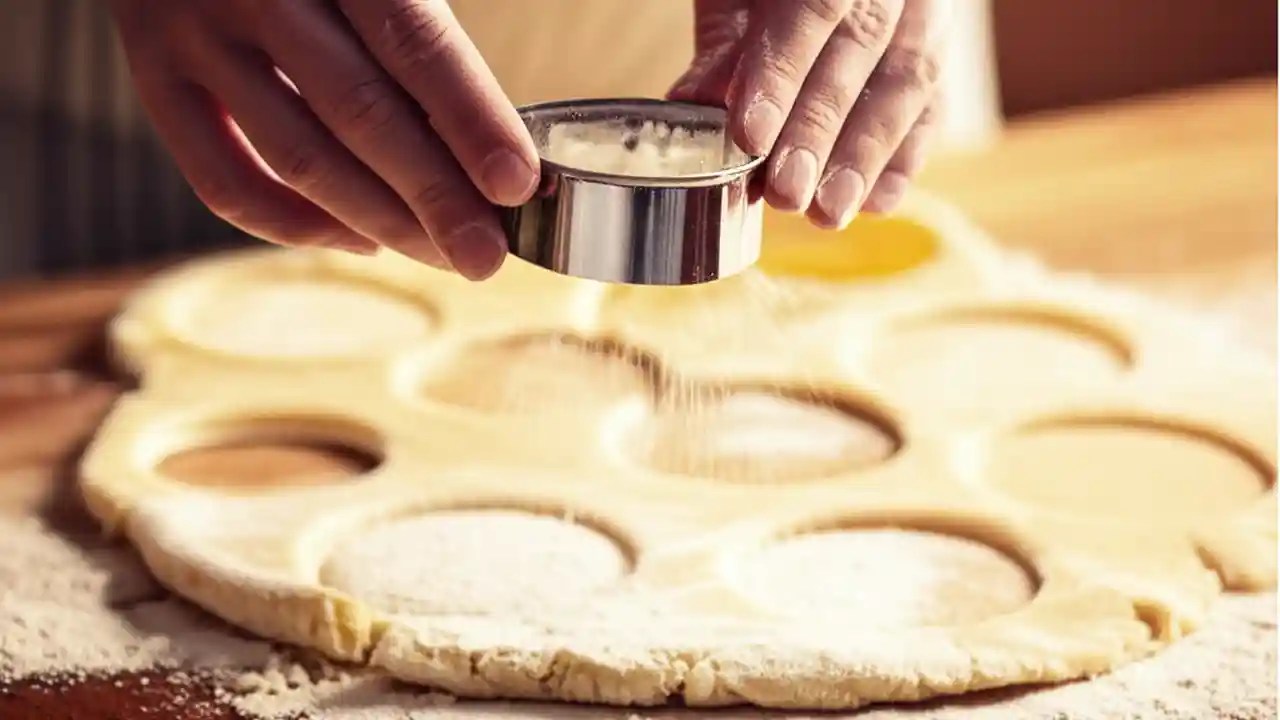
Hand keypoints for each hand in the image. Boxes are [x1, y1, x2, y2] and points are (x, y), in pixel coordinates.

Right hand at [108, 0, 539, 279]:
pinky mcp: (154, 82)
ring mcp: (192, 35)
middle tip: (487, 255)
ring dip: (381, 222)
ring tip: (441, 254)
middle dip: (435, 197)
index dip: (471, 120)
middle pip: (360, 112)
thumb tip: (491, 151)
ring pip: (298, 158)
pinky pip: (225, 182)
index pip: (415, 43)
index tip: (516, 185)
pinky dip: (298, 227)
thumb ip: (420, 35)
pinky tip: (360, 239)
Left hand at [671, 0, 950, 227]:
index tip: (751, 135)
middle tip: (787, 192)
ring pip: (908, 83)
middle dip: (821, 129)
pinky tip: (875, 203)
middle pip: (862, 50)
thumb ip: (726, 47)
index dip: (782, 73)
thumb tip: (696, 110)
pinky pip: (933, 107)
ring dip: (866, 157)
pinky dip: (904, 160)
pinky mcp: (937, 56)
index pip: (813, 7)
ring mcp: (925, 15)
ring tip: (828, 212)